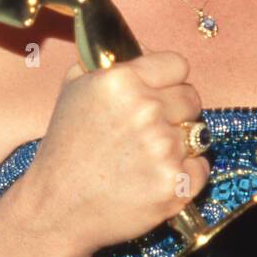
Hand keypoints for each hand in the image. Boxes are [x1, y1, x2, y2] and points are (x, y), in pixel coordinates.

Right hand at [17, 50, 210, 256]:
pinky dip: (185, 174)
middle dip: (175, 111)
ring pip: (198, 134)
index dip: (168, 79)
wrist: (56, 208)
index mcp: (121, 81)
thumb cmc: (65, 148)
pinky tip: (154, 178)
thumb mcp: (74, 89)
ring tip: (145, 157)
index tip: (158, 92)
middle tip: (148, 130)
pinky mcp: (174, 185)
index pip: (178, 64)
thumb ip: (110, 62)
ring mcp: (162, 150)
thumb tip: (145, 49)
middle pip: (192, 98)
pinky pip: (201, 168)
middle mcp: (145, 110)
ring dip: (178, 144)